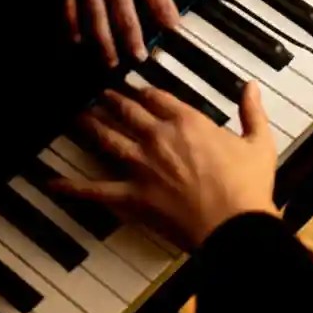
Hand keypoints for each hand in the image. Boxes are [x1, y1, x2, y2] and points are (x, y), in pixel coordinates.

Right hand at [37, 0, 224, 65]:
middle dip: (132, 42)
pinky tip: (76, 44)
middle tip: (139, 61)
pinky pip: (67, 9)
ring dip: (103, 44)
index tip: (174, 35)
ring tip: (111, 63)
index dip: (167, 20)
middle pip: (124, 16)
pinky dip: (70, 29)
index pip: (158, 0)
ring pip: (95, 19)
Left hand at [54, 84, 277, 251]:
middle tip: (100, 95)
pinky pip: (96, 190)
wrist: (234, 225)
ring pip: (108, 139)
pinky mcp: (133, 197)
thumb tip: (251, 86)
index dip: (144, 90)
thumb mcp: (259, 142)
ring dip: (91, 126)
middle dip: (112, 101)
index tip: (135, 86)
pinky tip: (52, 182)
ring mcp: (142, 167)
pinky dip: (72, 187)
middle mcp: (159, 138)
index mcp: (188, 122)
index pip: (158, 97)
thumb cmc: (248, 186)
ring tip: (78, 117)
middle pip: (128, 112)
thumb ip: (252, 111)